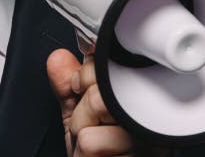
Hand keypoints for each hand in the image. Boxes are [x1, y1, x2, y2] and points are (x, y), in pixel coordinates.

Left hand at [47, 49, 170, 156]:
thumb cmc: (98, 156)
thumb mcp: (78, 117)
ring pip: (96, 108)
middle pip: (100, 86)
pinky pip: (91, 140)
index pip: (108, 64)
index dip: (84, 75)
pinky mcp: (139, 155)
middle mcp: (145, 113)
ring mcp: (145, 135)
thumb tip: (58, 58)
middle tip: (90, 126)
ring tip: (96, 145)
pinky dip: (84, 152)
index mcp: (134, 96)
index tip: (81, 89)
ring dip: (82, 131)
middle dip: (81, 109)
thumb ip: (67, 86)